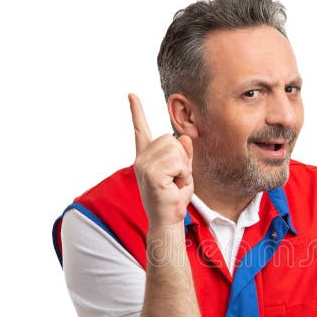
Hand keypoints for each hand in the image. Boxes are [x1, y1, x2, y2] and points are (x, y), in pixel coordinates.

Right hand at [129, 93, 193, 227]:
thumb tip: (185, 138)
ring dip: (183, 167)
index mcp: (146, 157)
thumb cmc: (174, 200)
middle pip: (171, 138)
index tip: (131, 95)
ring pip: (176, 149)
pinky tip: (173, 186)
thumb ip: (184, 155)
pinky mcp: (150, 172)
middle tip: (176, 178)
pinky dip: (182, 175)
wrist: (168, 221)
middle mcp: (141, 158)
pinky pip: (178, 162)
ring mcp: (143, 164)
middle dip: (182, 158)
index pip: (141, 130)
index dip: (136, 112)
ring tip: (174, 183)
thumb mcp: (183, 172)